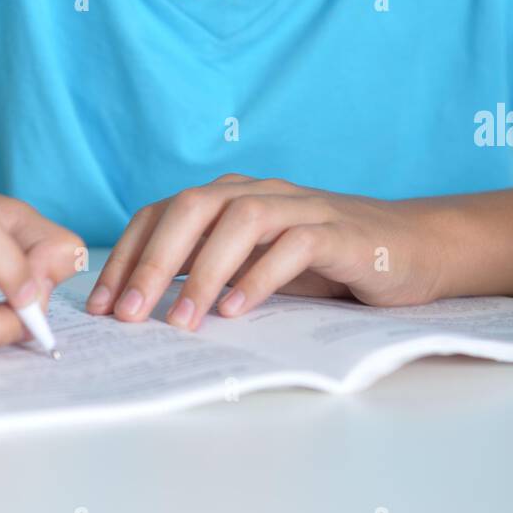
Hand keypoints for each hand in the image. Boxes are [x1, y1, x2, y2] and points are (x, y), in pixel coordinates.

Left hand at [85, 173, 449, 329]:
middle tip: (130, 314)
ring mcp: (301, 207)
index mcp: (231, 197)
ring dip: (204, 270)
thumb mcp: (256, 264)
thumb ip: (209, 270)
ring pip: (240, 220)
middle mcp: (260, 192)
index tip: (102, 305)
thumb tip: (141, 305)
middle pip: (193, 207)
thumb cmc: (324, 261)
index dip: (128, 254)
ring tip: (182, 320)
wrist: (409, 247)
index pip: (163, 212)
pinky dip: (261, 275)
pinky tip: (240, 310)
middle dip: (154, 260)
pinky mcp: (340, 232)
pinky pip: (295, 244)